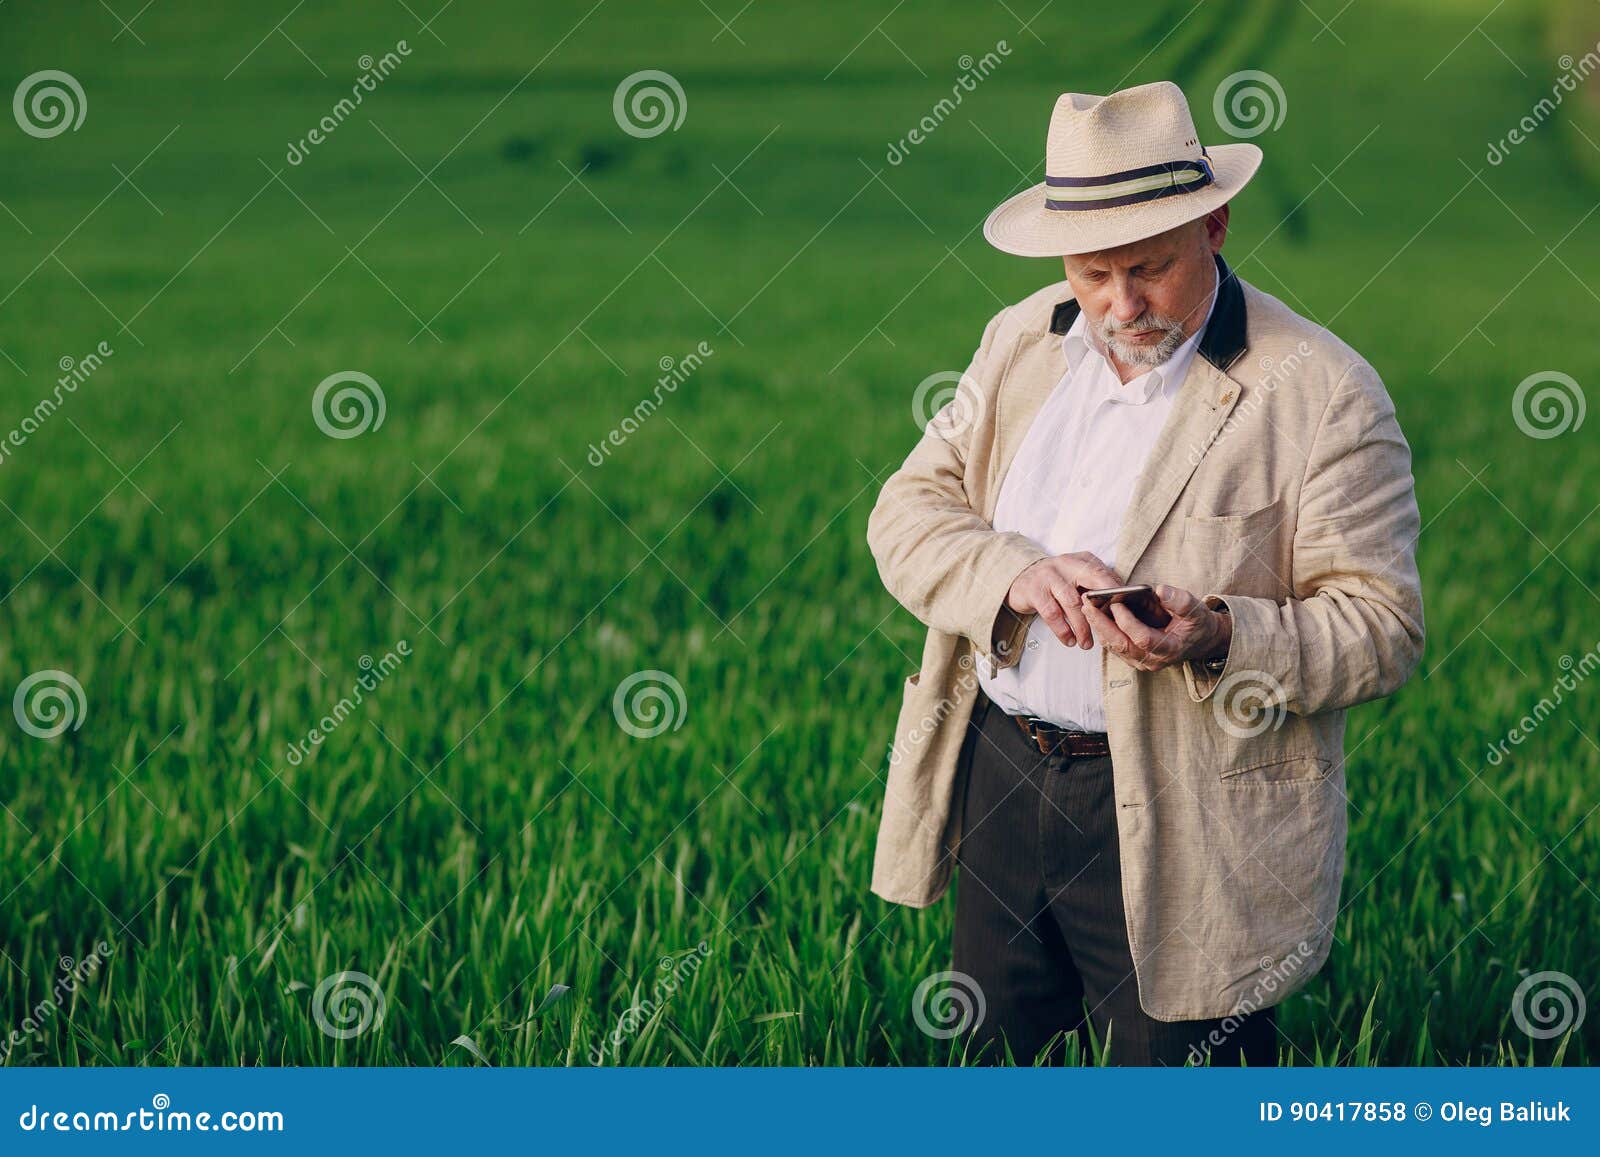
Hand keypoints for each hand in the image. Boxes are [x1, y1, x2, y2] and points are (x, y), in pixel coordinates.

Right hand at [1005, 552, 1123, 649]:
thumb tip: (1123, 605)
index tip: (1122, 615)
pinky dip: (1062, 630)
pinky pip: (1052, 613)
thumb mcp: (1077, 578)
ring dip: (1082, 628)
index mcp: (1082, 560)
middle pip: (1091, 587)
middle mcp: (1066, 564)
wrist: (1019, 578)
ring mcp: (1048, 575)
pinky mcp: (1034, 590)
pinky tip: (1069, 640)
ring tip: (1086, 643)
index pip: (1104, 576)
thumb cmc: (1056, 582)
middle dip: (1101, 612)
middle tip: (1108, 632)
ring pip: (1072, 603)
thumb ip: (1097, 587)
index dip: (1115, 596)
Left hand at [1080, 583, 1229, 671]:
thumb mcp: (1196, 610)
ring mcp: (1141, 661)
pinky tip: (1094, 614)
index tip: (1116, 603)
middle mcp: (1152, 660)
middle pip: (1121, 645)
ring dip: (1098, 626)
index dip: (1128, 622)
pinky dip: (1103, 630)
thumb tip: (1161, 590)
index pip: (1142, 638)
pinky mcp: (1133, 657)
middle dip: (1102, 624)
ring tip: (1086, 606)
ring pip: (1113, 646)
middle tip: (1087, 605)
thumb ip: (1180, 601)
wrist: (1200, 640)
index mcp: (1169, 649)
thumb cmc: (1197, 623)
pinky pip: (1113, 645)